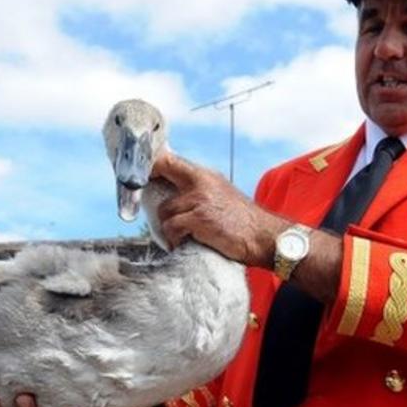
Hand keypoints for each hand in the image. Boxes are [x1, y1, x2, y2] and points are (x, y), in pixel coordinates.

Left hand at [152, 151, 285, 266]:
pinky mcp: (198, 219)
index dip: (152, 164)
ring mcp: (199, 200)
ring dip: (168, 227)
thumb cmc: (244, 223)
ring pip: (164, 210)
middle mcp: (201, 183)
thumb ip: (201, 193)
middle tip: (157, 212)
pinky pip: (172, 228)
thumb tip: (175, 199)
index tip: (142, 174)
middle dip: (154, 194)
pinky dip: (174, 240)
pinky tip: (184, 245)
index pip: (171, 161)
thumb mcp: (223, 196)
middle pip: (161, 176)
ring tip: (181, 237)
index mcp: (206, 176)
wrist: (264, 237)